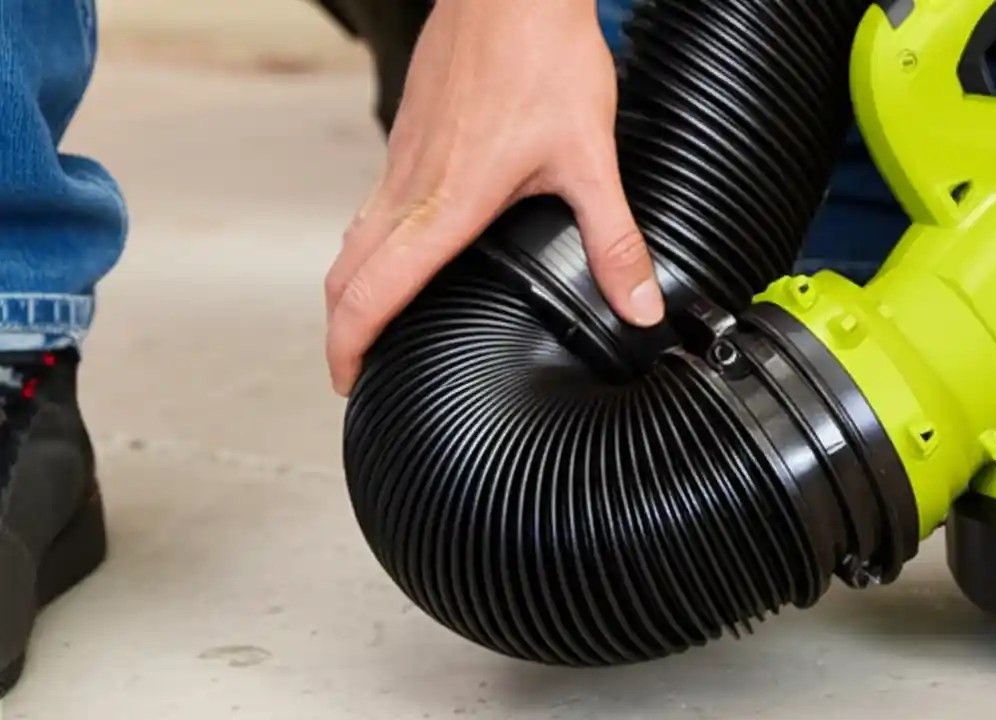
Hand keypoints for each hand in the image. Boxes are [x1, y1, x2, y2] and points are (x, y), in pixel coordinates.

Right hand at [325, 0, 662, 394]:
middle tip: (355, 366)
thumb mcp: (590, 158)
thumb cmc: (542, 56)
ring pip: (353, 235)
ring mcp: (402, 158)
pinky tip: (407, 248)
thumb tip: (639, 304)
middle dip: (341, 328)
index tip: (348, 381)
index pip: (372, 290)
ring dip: (353, 285)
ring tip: (375, 320)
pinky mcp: (409, 134)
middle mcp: (410, 185)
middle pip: (346, 272)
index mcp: (445, 204)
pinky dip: (371, 242)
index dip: (349, 345)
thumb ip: (613, 239)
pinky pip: (372, 201)